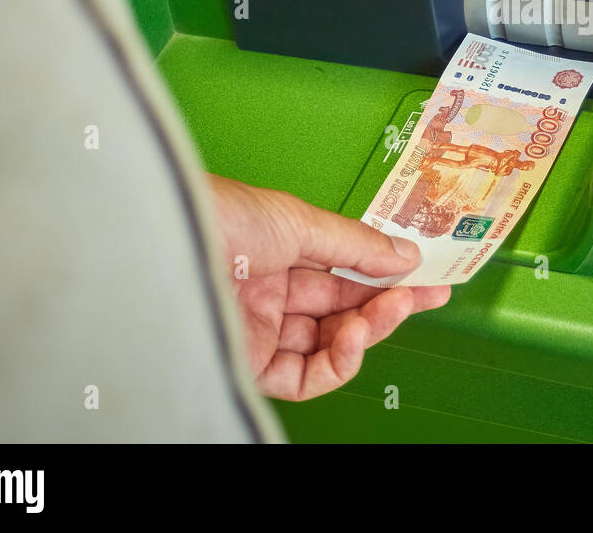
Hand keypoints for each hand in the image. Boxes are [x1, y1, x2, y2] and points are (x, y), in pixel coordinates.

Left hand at [207, 174, 450, 400]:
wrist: (165, 239)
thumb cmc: (219, 216)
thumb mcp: (300, 222)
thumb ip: (356, 246)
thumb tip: (407, 256)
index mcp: (275, 251)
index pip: (341, 273)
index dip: (386, 276)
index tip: (427, 277)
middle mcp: (265, 292)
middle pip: (339, 311)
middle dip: (385, 305)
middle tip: (424, 297)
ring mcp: (255, 329)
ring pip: (327, 344)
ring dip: (366, 331)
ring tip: (388, 310)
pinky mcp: (244, 364)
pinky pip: (302, 377)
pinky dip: (338, 363)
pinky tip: (354, 338)